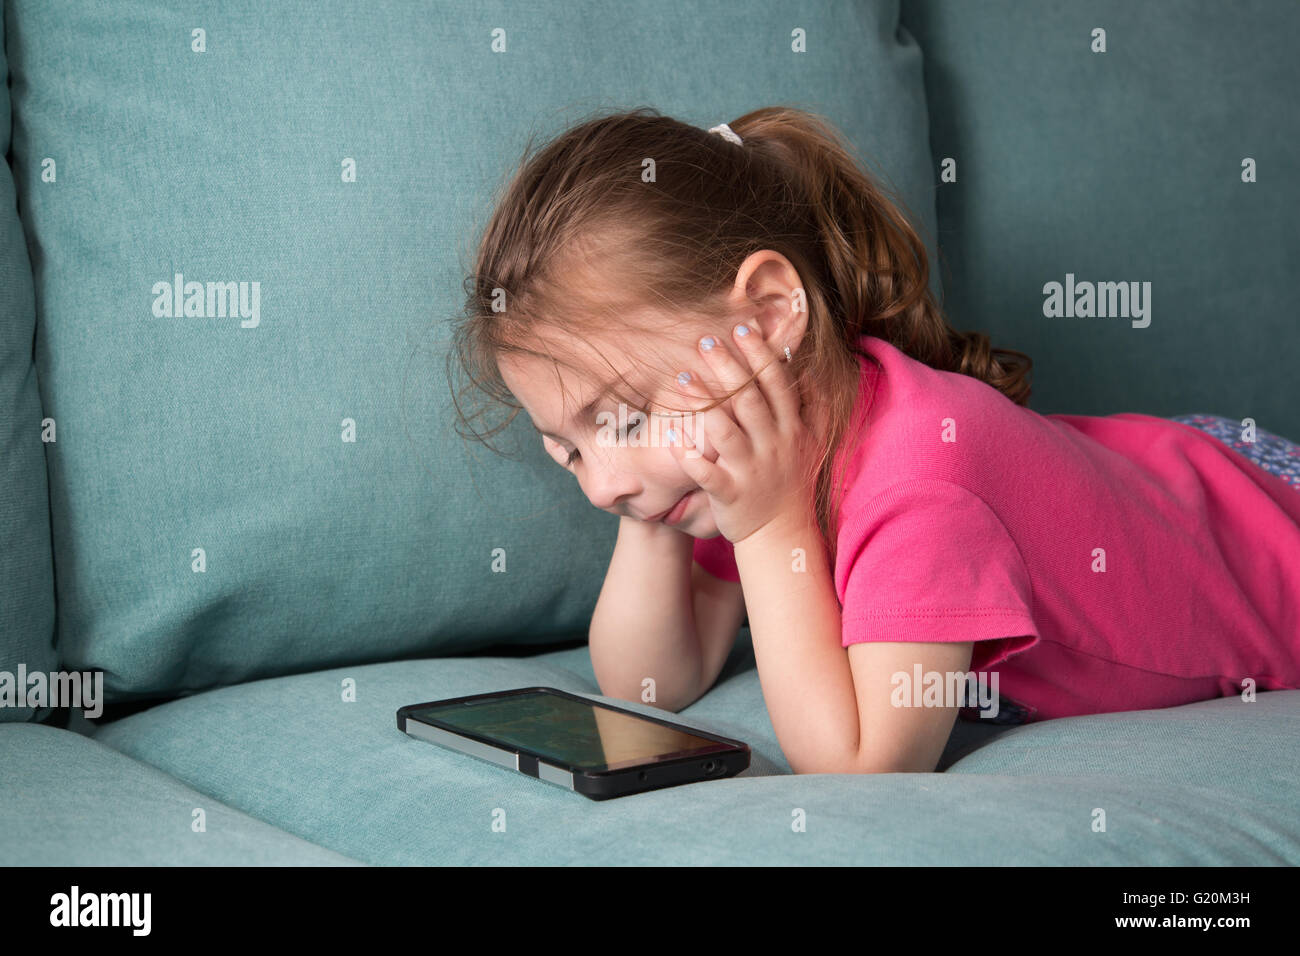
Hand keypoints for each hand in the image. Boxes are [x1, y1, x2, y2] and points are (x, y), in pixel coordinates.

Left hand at [665, 323, 818, 543]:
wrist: (784, 533)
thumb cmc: (792, 479)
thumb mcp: (812, 441)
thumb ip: (812, 405)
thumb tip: (811, 369)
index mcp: (791, 429)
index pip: (776, 384)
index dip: (759, 355)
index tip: (741, 327)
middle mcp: (772, 446)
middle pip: (749, 400)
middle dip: (728, 369)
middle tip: (704, 340)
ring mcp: (750, 471)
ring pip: (725, 432)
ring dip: (703, 403)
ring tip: (681, 377)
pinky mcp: (729, 494)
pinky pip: (706, 473)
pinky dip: (688, 455)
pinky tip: (670, 434)